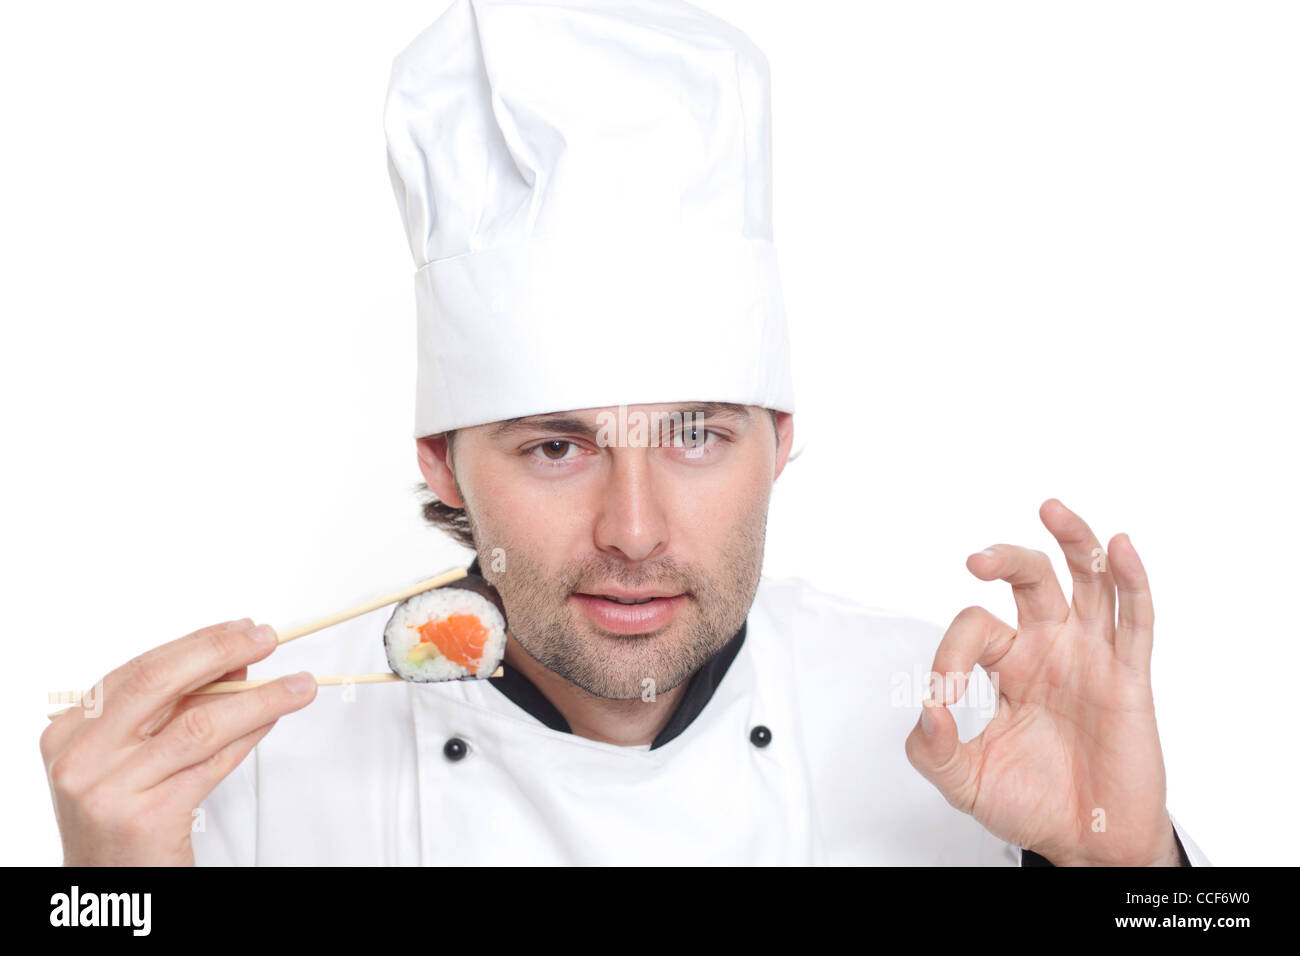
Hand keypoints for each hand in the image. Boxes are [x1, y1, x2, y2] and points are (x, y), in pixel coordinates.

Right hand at [40, 619, 316, 865]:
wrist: (109, 887)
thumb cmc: (122, 816)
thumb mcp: (134, 755)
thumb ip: (176, 708)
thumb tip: (234, 662)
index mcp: (70, 731)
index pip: (140, 669)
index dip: (197, 644)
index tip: (239, 628)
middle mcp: (81, 757)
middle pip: (159, 682)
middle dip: (220, 652)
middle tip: (265, 639)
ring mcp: (109, 789)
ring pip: (198, 723)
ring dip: (257, 699)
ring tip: (296, 686)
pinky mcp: (147, 818)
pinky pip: (212, 764)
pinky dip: (249, 736)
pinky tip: (272, 720)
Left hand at [904, 499, 1181, 865]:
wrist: (1087, 846)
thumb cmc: (1030, 804)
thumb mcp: (963, 780)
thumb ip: (933, 750)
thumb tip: (927, 711)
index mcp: (1010, 664)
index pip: (976, 627)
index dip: (951, 654)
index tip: (943, 699)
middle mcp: (1051, 649)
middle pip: (1032, 578)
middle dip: (1006, 558)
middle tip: (975, 559)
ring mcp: (1092, 658)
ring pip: (1088, 581)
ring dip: (1074, 540)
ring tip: (1051, 508)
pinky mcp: (1130, 679)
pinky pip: (1135, 622)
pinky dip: (1131, 581)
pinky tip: (1121, 547)